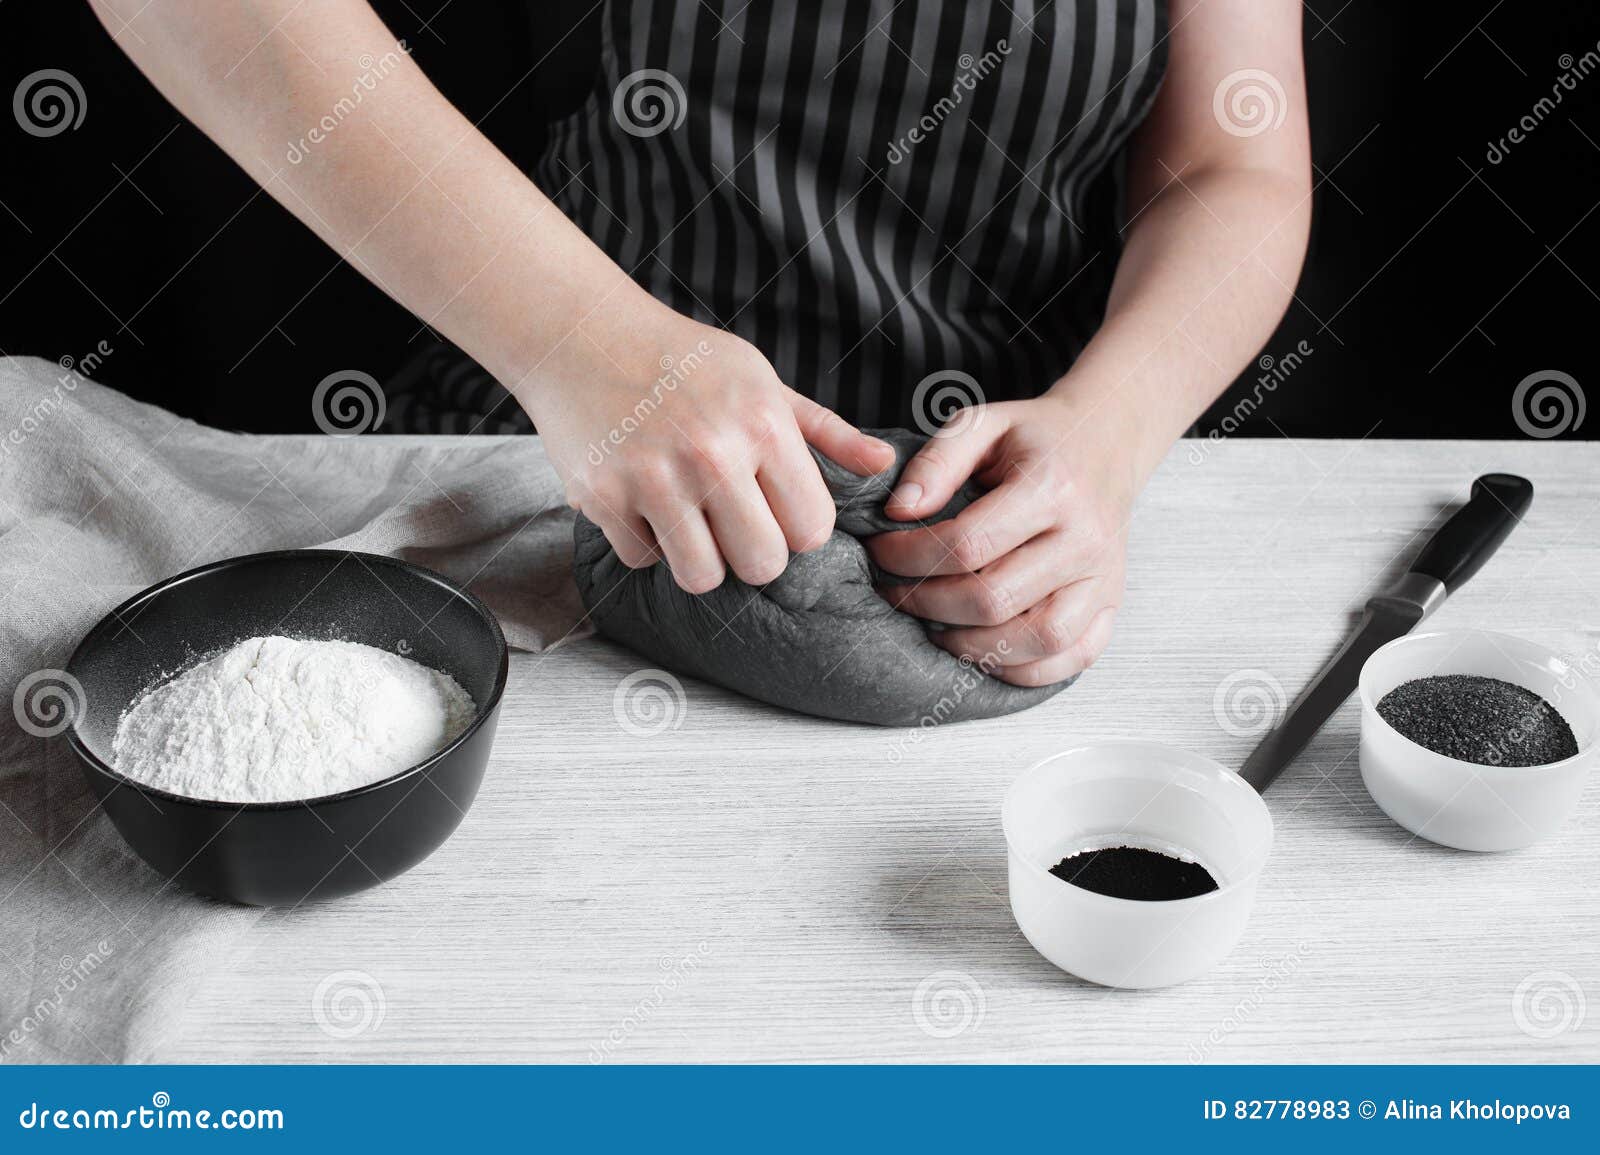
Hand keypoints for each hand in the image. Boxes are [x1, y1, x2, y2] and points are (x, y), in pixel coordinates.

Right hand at [524, 303, 894, 592]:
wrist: (582, 334)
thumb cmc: (682, 361)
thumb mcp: (761, 381)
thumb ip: (825, 431)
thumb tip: (884, 465)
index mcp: (763, 424)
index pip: (811, 529)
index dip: (797, 528)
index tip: (775, 509)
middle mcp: (712, 454)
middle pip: (762, 565)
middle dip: (752, 554)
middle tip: (733, 523)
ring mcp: (654, 479)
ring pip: (702, 576)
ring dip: (699, 558)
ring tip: (690, 518)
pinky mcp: (603, 497)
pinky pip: (643, 560)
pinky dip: (645, 540)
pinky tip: (642, 499)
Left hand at [867, 396, 1137, 686]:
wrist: (1106, 442)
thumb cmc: (1037, 437)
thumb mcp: (982, 424)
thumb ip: (937, 462)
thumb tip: (898, 511)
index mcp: (1051, 487)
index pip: (967, 544)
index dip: (909, 557)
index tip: (880, 551)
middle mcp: (1085, 538)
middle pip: (994, 600)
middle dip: (928, 605)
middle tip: (896, 592)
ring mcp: (1103, 577)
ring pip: (1037, 640)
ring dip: (973, 647)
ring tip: (935, 628)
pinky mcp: (1110, 603)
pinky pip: (1071, 657)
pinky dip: (1025, 668)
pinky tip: (985, 650)